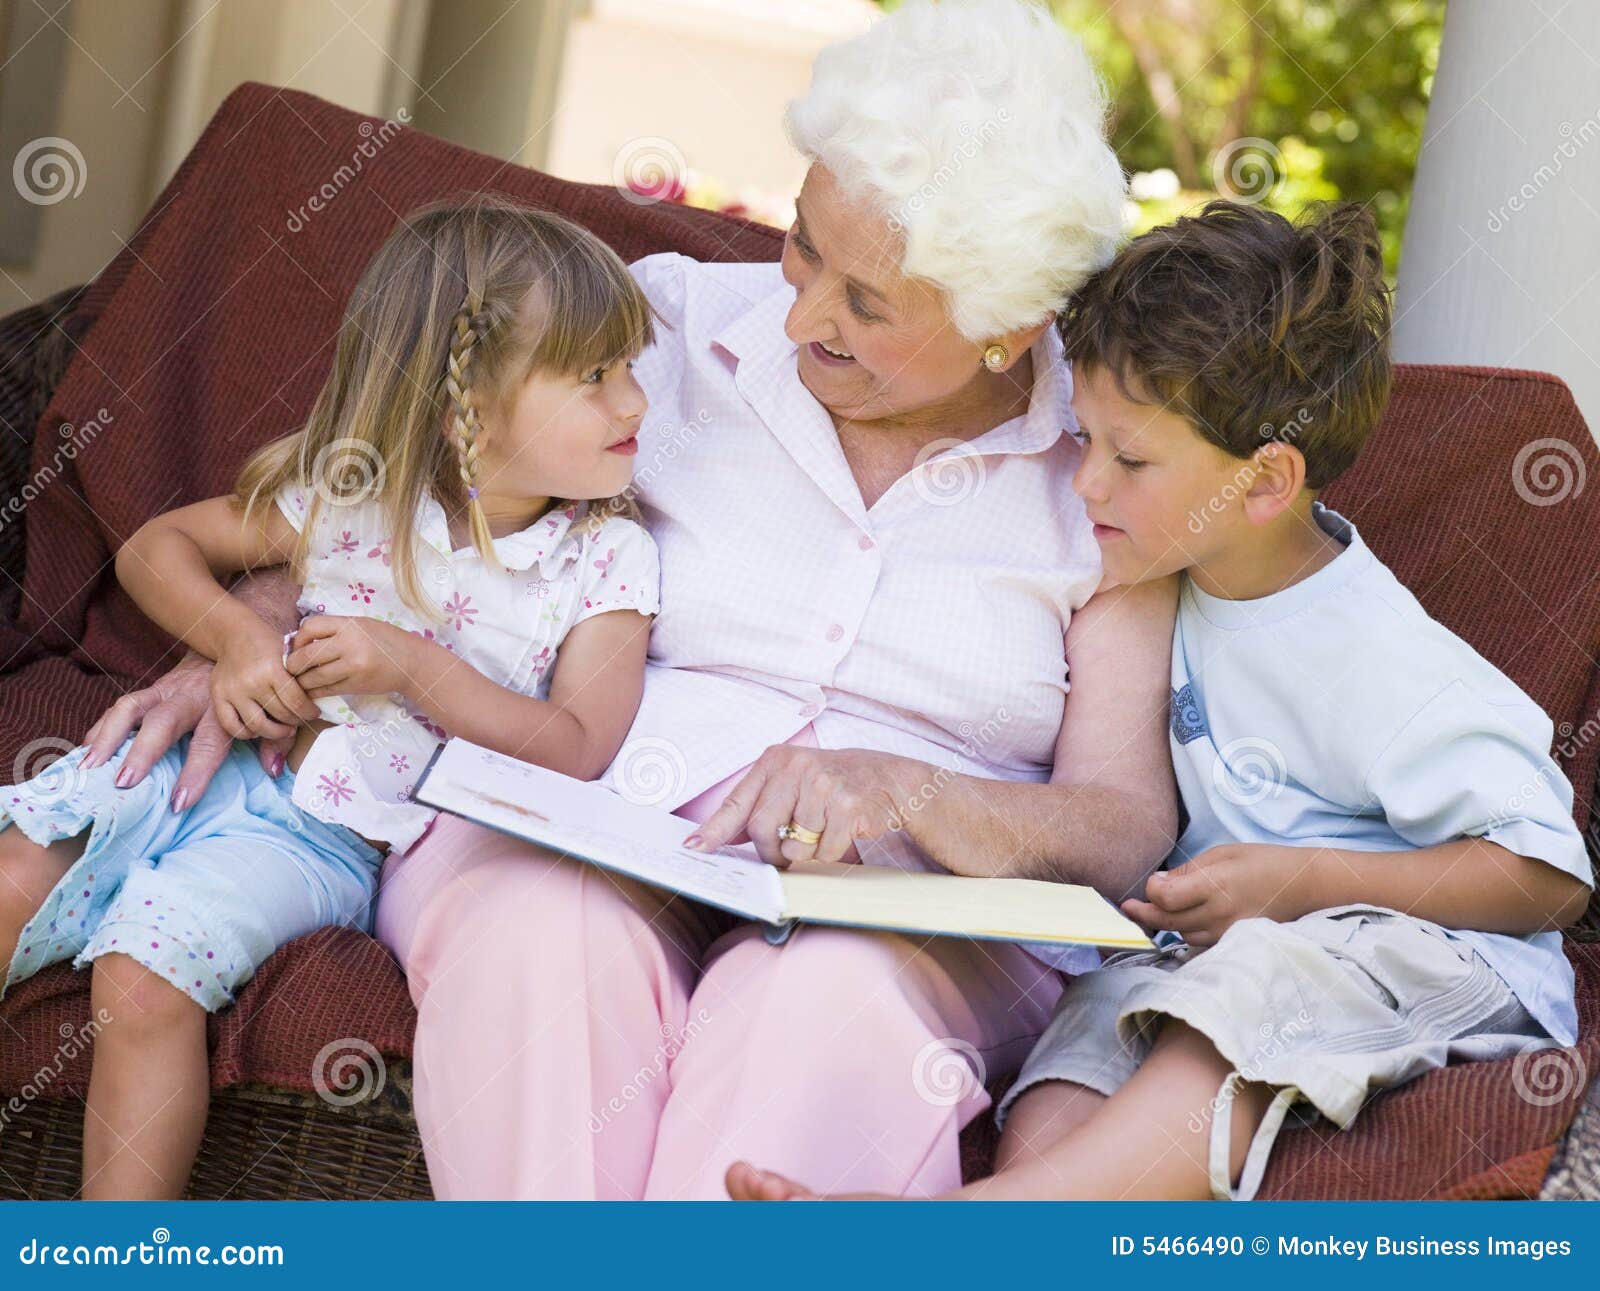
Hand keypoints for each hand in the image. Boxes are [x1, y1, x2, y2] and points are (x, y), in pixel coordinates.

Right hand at [81, 648, 308, 802]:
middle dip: (142, 753)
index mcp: (222, 707)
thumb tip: (274, 771)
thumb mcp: (270, 708)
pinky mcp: (151, 689)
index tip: (179, 802)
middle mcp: (191, 698)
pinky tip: (86, 752)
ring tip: (89, 768)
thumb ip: (274, 739)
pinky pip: (121, 707)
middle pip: (163, 723)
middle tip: (123, 784)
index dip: (195, 772)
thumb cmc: (253, 685)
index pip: (209, 742)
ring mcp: (166, 690)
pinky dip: (101, 728)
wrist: (236, 641)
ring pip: (131, 708)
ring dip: (108, 737)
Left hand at [285, 614, 418, 700]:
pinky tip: (313, 691)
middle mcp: (350, 644)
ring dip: (302, 681)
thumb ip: (334, 630)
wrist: (412, 662)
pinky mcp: (356, 685)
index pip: (310, 627)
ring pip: (314, 676)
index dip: (298, 639)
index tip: (298, 647)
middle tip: (291, 669)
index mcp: (350, 625)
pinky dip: (315, 692)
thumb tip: (301, 641)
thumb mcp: (362, 625)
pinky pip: (326, 690)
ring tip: (301, 681)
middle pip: (307, 655)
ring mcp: (353, 666)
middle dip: (293, 664)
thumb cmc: (385, 640)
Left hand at [685, 747, 915, 867]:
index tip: (694, 847)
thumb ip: (760, 805)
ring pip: (795, 847)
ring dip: (806, 853)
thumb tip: (717, 837)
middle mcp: (796, 767)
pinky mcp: (847, 805)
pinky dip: (831, 853)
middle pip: (762, 830)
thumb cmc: (832, 783)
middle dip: (772, 852)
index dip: (714, 830)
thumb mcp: (793, 781)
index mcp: (776, 760)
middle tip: (785, 853)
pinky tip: (842, 831)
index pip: (737, 802)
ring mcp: (822, 785)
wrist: (888, 778)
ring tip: (822, 831)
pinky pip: (824, 851)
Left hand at [1120, 843, 1317, 947]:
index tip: (1150, 882)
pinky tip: (1184, 920)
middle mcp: (1219, 914)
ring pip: (1182, 935)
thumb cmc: (1262, 862)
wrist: (1303, 886)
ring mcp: (1228, 932)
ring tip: (1157, 910)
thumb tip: (1158, 884)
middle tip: (1128, 907)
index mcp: (1215, 885)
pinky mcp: (1234, 942)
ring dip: (1167, 923)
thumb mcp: (1223, 853)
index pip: (1167, 898)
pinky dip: (1187, 932)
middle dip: (1144, 914)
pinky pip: (1200, 943)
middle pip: (1169, 921)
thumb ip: (1188, 870)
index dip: (1151, 891)